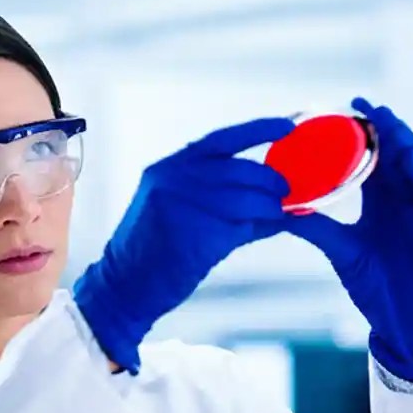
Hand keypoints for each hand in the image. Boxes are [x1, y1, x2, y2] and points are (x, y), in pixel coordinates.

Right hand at [75, 117, 294, 372]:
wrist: (126, 286)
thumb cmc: (152, 251)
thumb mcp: (176, 208)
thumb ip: (217, 193)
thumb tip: (267, 192)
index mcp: (170, 168)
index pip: (222, 140)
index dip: (258, 130)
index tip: (287, 126)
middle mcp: (175, 180)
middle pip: (241, 169)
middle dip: (271, 181)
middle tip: (285, 191)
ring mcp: (184, 205)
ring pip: (247, 198)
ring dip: (269, 208)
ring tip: (276, 214)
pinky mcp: (197, 234)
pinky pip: (243, 226)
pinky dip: (260, 227)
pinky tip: (265, 228)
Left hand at [285, 98, 412, 386]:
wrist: (406, 331)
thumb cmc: (378, 290)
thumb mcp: (343, 253)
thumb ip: (317, 227)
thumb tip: (281, 208)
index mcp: (387, 203)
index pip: (379, 158)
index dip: (367, 132)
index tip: (348, 107)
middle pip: (403, 157)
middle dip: (388, 130)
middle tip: (368, 106)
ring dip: (410, 149)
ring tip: (393, 127)